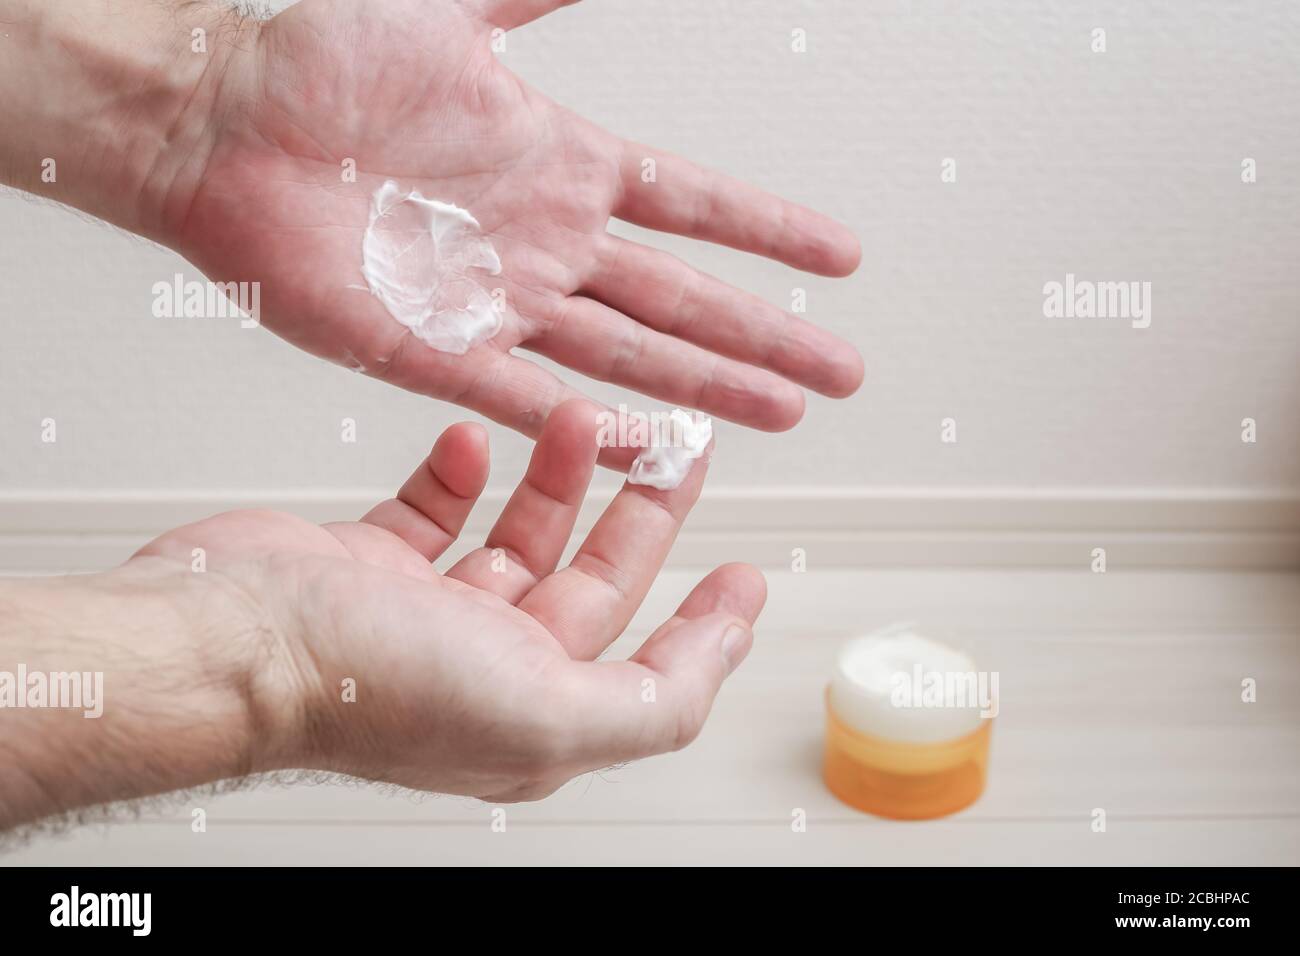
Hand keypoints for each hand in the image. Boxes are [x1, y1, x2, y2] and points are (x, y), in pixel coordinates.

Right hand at [132, 401, 764, 800]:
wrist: (226, 639)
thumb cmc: (366, 684)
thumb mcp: (548, 713)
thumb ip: (652, 703)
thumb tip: (717, 660)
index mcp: (536, 717)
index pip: (650, 673)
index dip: (707, 626)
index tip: (745, 574)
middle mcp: (485, 670)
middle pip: (592, 583)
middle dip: (640, 514)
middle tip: (676, 449)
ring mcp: (425, 616)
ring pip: (521, 535)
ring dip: (557, 477)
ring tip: (583, 418)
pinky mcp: (369, 567)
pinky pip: (436, 510)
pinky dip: (461, 472)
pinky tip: (473, 437)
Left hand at [162, 0, 862, 448]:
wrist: (221, 126)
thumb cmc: (317, 63)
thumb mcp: (452, 6)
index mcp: (561, 166)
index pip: (693, 204)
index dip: (769, 231)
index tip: (842, 256)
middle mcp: (546, 245)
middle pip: (682, 301)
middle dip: (767, 335)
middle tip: (843, 371)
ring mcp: (498, 303)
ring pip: (627, 359)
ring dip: (708, 388)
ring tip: (784, 412)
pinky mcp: (435, 351)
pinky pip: (529, 398)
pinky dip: (590, 428)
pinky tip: (656, 450)